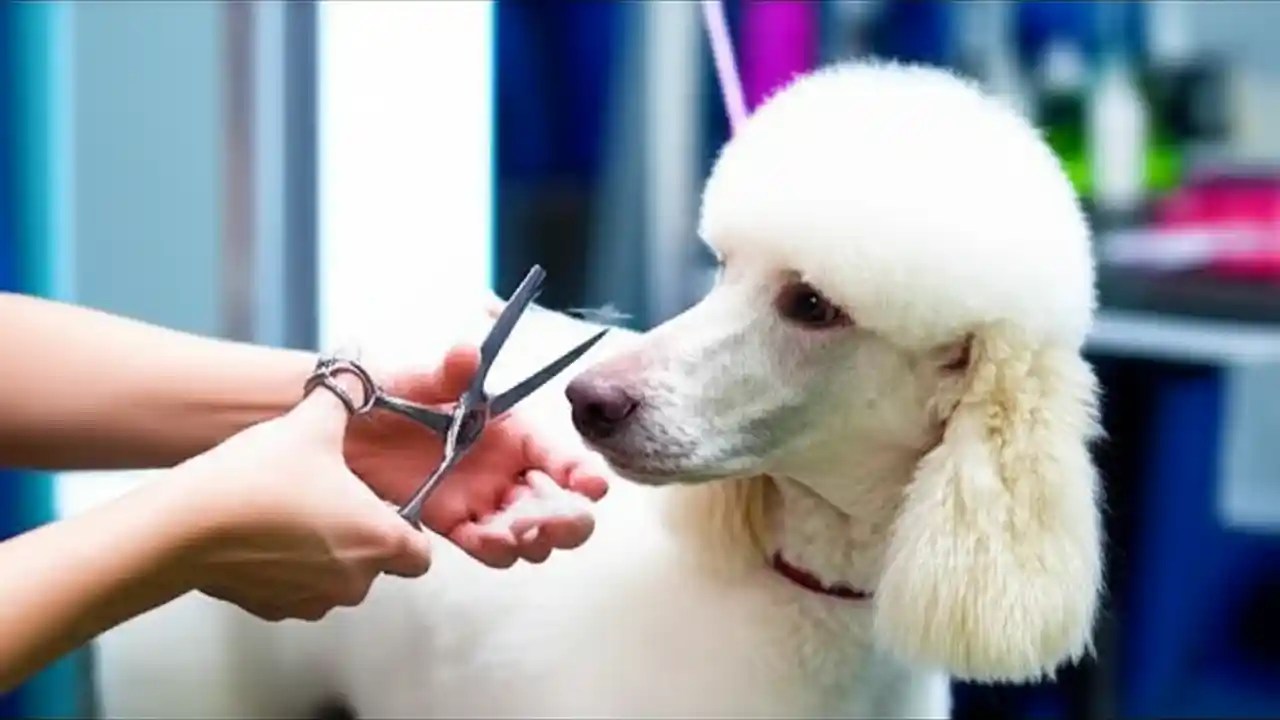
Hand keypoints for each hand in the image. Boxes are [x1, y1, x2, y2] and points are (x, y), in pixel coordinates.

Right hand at [174, 379, 432, 621]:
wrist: (186, 524)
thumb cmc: (259, 479)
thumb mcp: (311, 425)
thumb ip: (344, 396)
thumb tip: (355, 375)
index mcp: (378, 540)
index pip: (419, 555)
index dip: (406, 530)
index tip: (383, 505)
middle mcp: (353, 581)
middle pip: (377, 565)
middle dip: (360, 536)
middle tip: (331, 499)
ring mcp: (312, 600)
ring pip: (336, 580)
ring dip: (324, 554)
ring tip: (293, 512)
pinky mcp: (272, 609)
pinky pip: (295, 590)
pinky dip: (287, 569)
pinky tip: (264, 533)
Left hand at [344, 345, 611, 567]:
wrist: (340, 423)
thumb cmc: (387, 390)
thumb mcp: (415, 376)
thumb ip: (445, 371)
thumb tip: (468, 352)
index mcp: (513, 430)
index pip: (560, 455)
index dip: (581, 471)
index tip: (592, 485)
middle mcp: (506, 468)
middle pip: (556, 504)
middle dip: (567, 519)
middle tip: (556, 523)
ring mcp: (482, 499)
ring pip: (526, 533)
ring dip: (531, 539)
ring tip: (518, 534)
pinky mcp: (451, 522)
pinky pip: (483, 545)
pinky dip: (492, 549)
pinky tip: (488, 542)